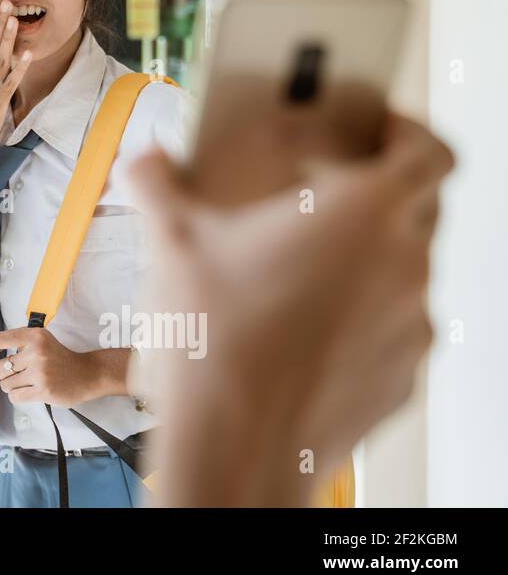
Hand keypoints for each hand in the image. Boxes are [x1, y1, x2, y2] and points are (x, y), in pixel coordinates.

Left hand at [0, 327, 109, 406]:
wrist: (87, 373)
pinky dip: (20, 396)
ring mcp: (40, 372)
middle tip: (22, 372)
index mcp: (32, 335)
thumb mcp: (39, 341)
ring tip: (32, 381)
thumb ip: (14, 345)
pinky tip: (34, 390)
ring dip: (14, 386)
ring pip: (6, 385)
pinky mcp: (44, 390)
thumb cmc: (58, 357)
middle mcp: (35, 351)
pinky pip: (15, 397)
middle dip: (4, 374)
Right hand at [128, 113, 453, 504]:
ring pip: (399, 268)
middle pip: (415, 206)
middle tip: (315, 196)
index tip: (379, 131)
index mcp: (363, 210)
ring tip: (292, 266)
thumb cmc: (216, 338)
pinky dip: (357, 314)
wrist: (236, 443)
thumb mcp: (171, 240)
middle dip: (372, 194)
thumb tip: (145, 162)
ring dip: (360, 257)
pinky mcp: (400, 371)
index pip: (429, 150)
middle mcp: (402, 262)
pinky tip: (297, 324)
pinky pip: (388, 325)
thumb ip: (157, 182)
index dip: (408, 132)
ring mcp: (408, 323)